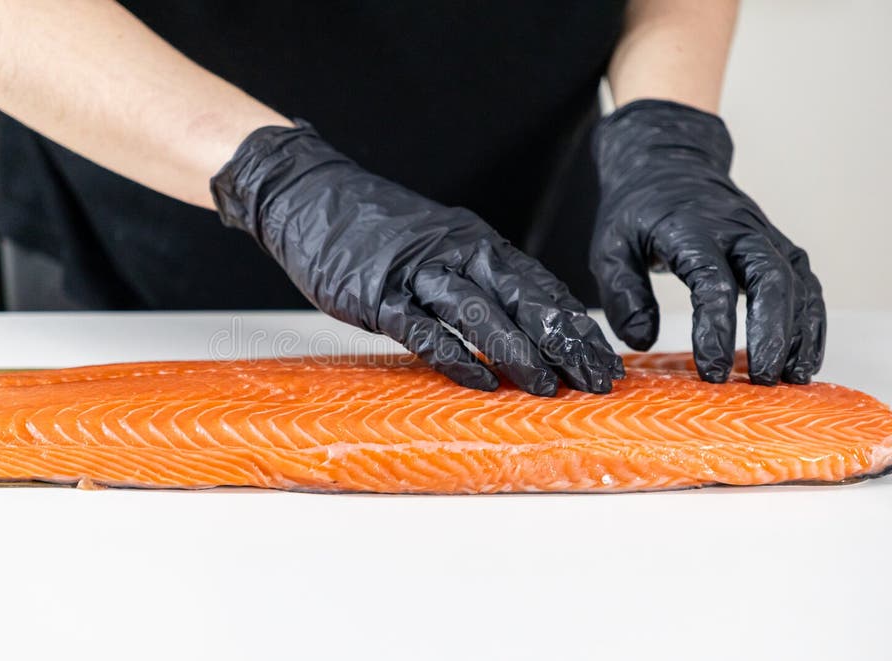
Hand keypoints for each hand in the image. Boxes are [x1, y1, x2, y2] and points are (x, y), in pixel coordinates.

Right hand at [211, 121, 622, 394]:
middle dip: (564, 343)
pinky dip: (452, 358)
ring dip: (517, 352)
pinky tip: (479, 383)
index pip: (541, 287)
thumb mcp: (440, 244)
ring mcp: (416, 273)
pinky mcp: (377, 294)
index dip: (577, 326)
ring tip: (549, 388)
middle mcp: (456, 253)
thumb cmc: (378, 229)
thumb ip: (476, 278)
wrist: (310, 194)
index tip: (607, 359)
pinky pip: (422, 329)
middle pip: (522, 300)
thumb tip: (521, 322)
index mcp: (477, 243)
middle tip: (598, 380)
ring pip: (478, 313)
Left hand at [591, 99, 825, 384]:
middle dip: (772, 333)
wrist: (668, 165)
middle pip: (771, 279)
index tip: (712, 371)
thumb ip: (622, 293)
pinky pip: (806, 284)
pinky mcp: (778, 247)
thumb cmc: (637, 212)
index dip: (716, 329)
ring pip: (797, 282)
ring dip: (800, 332)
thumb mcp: (610, 246)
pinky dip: (810, 322)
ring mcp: (764, 236)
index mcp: (692, 229)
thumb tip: (642, 340)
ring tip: (791, 378)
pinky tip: (801, 359)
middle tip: (761, 379)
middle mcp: (738, 229)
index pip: (712, 282)